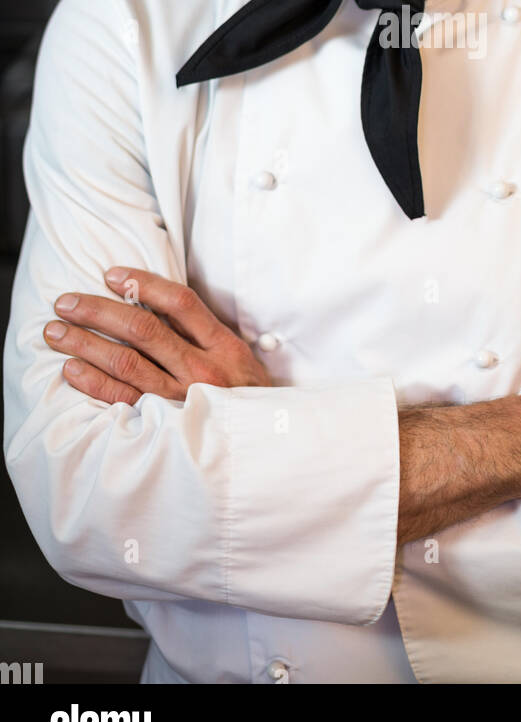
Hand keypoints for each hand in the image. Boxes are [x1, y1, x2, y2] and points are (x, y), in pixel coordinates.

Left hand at [43, 266, 271, 405]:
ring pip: (126, 363)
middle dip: (99, 311)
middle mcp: (202, 370)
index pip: (180, 303)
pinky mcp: (164, 425)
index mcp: (223, 346)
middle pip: (144, 330)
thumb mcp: (239, 357)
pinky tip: (71, 368)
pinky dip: (94, 382)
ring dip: (86, 343)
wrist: (262, 446)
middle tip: (66, 302)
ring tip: (57, 330)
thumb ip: (204, 332)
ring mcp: (181, 399)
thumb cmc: (245, 396)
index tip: (111, 275)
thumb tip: (153, 302)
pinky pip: (122, 400)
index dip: (143, 284)